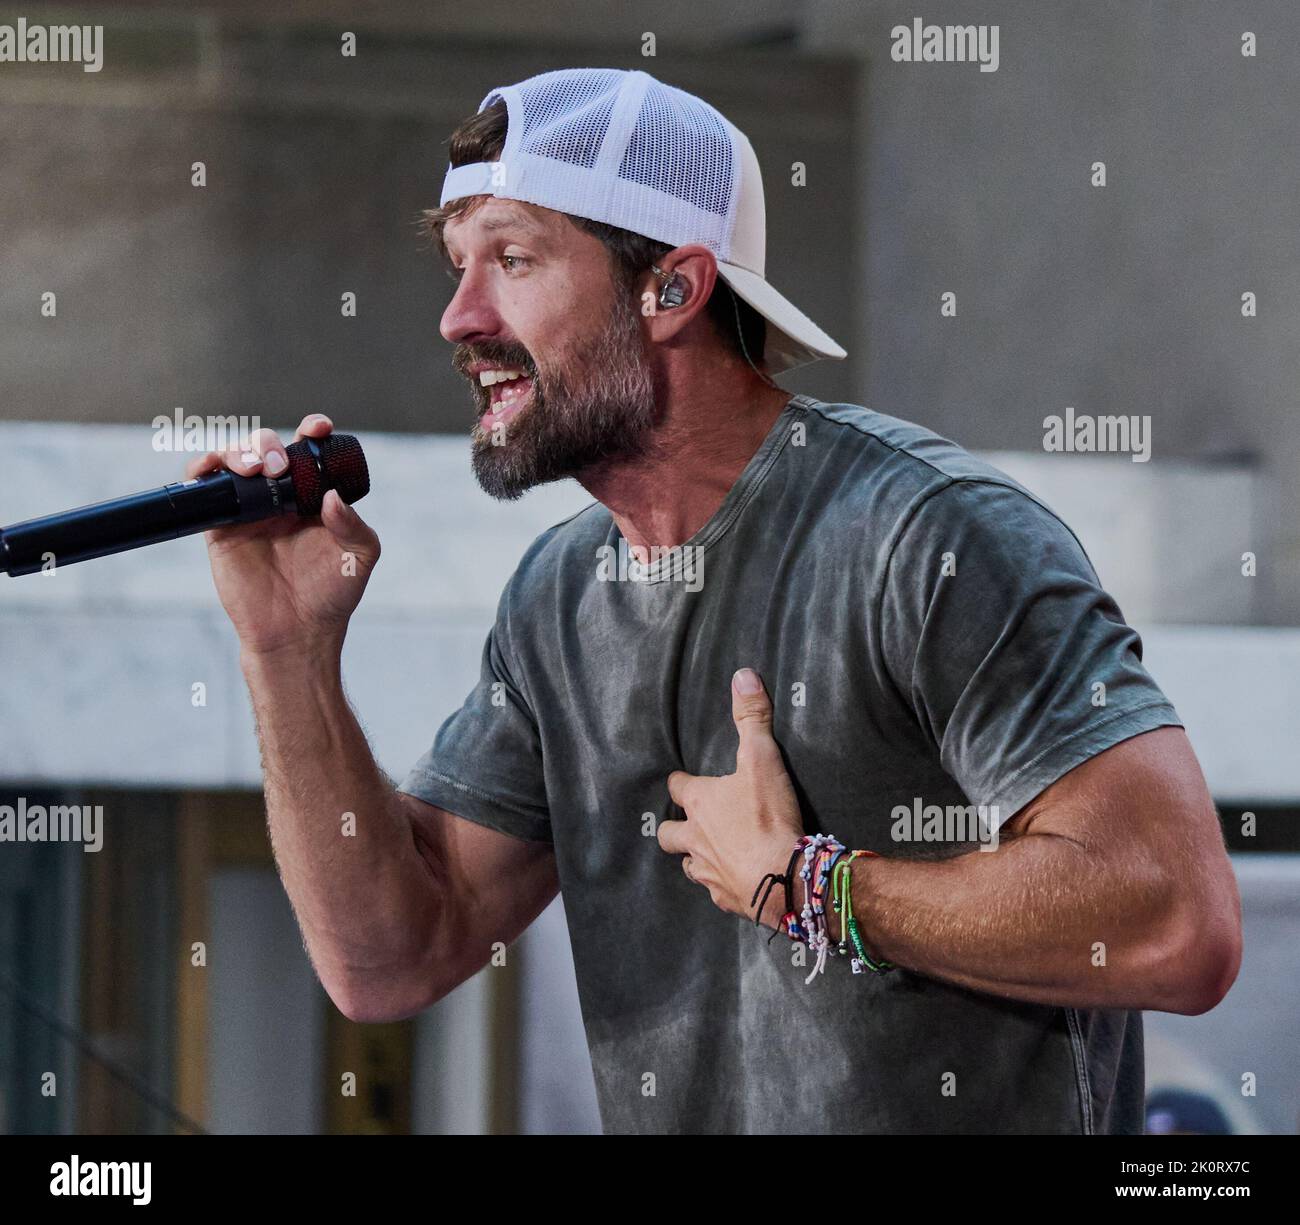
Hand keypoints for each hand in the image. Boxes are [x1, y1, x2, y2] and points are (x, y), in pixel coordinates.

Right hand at [184, 414, 380, 657]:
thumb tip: (332, 496)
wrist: (297, 632)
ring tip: (255, 470)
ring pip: (236, 460)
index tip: (319, 428)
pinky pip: (206, 488)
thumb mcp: (359, 556)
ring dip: (241, 452)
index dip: (313, 432)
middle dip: (270, 444)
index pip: (310, 453)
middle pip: (267, 449)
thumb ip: (353, 524)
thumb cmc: (332, 594)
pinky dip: (204, 469)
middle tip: (280, 466)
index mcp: (315, 497)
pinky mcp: (221, 526)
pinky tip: (211, 468)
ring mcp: (249, 509)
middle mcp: (281, 497)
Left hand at [659, 668, 803, 928]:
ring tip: (709, 852)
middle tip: (689, 823)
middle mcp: (695, 839)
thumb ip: (752, 717)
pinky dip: (721, 884)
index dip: (681, 782)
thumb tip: (742, 674)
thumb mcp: (762, 758)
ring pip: (688, 865)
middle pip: (669, 834)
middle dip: (674, 828)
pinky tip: (735, 881)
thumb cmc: (767, 816)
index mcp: (700, 804)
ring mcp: (707, 872)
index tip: (684, 780)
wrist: (785, 878)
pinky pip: (715, 891)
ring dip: (695, 857)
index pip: (677, 787)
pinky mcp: (725, 897)